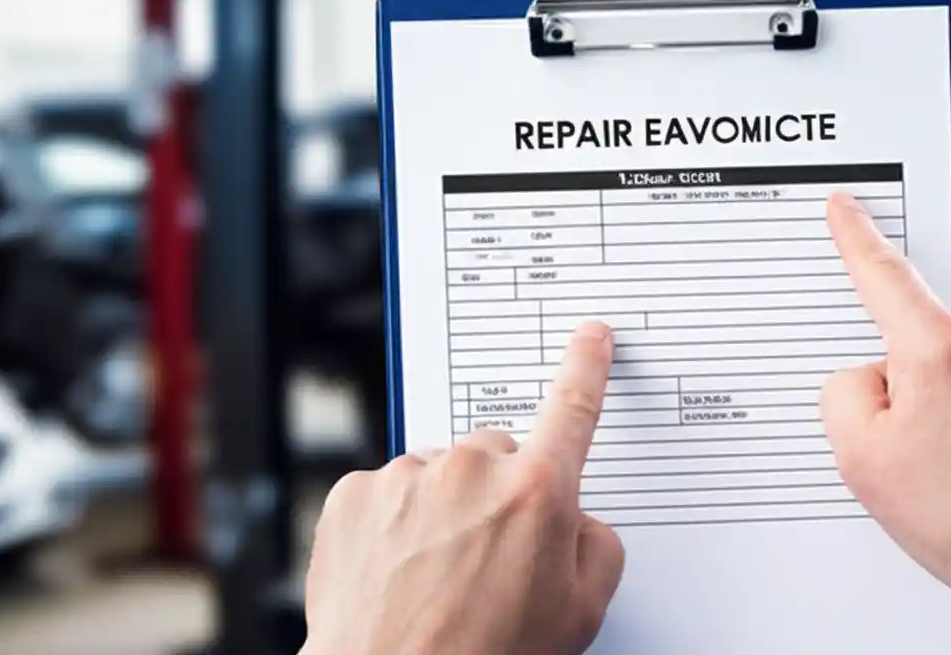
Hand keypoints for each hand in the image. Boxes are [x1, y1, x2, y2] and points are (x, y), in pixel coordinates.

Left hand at [301, 322, 623, 654]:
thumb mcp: (581, 612)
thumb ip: (597, 545)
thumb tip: (575, 518)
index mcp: (536, 492)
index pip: (573, 410)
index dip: (586, 368)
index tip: (590, 338)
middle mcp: (470, 470)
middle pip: (496, 453)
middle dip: (498, 490)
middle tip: (489, 556)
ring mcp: (406, 478)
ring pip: (438, 474)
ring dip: (442, 508)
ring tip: (436, 575)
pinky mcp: (353, 495)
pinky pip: (387, 492)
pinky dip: (393, 522)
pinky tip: (398, 571)